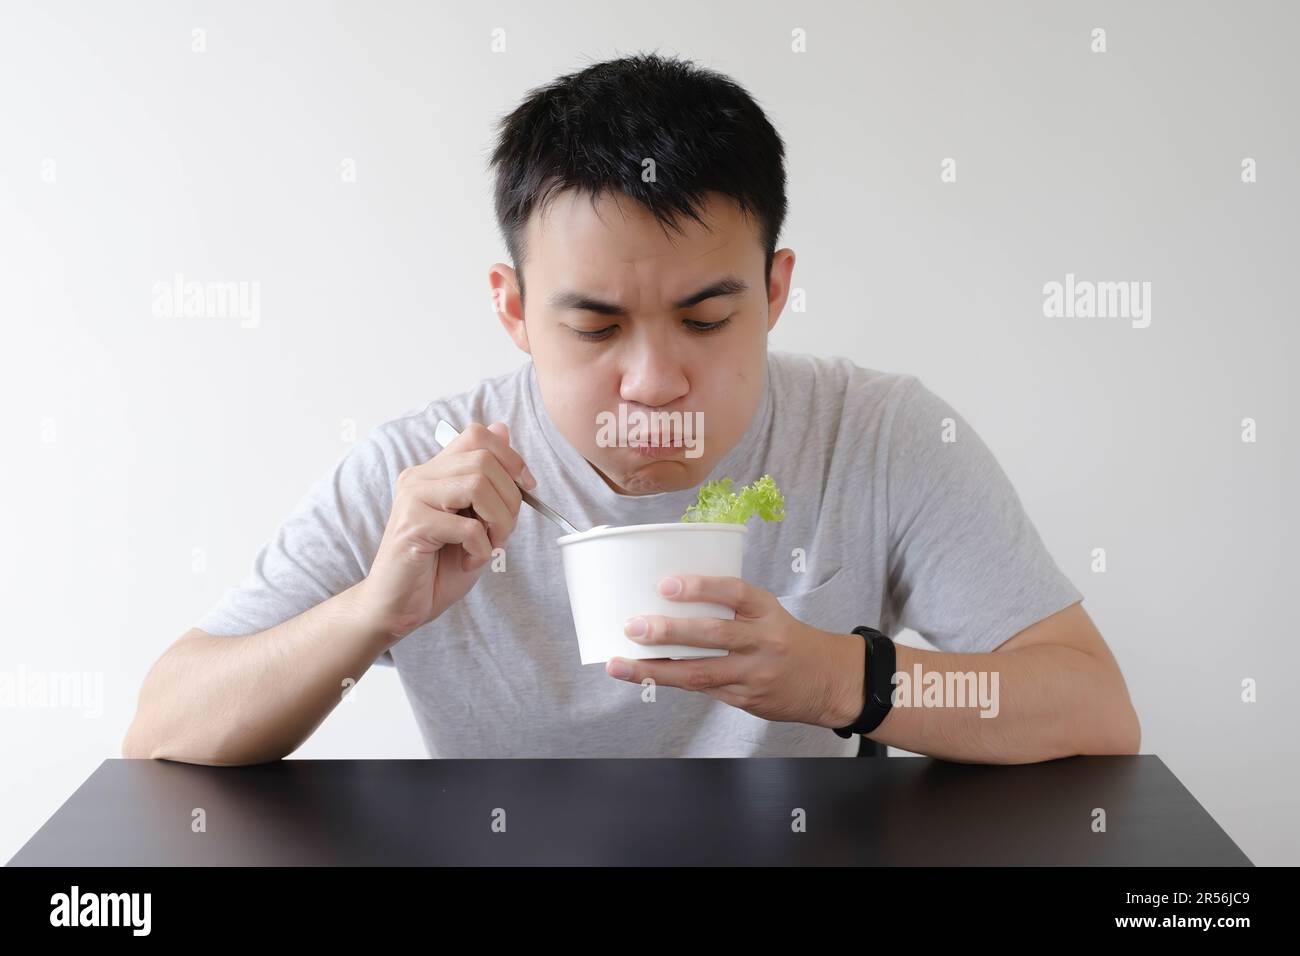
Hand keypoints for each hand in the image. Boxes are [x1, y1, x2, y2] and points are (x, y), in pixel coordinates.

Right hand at [357, 421, 536, 643]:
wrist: (399, 606)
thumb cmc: (438, 567)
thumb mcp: (475, 521)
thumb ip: (488, 481)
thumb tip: (503, 429)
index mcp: (434, 472)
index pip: (476, 435)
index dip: (510, 457)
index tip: (526, 486)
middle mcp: (419, 477)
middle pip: (483, 460)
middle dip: (510, 499)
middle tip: (502, 532)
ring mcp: (413, 498)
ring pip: (477, 486)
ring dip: (498, 523)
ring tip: (488, 546)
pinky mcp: (413, 526)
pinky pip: (467, 527)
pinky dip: (481, 549)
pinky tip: (469, 562)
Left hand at [605, 575, 864, 728]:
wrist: (828, 681)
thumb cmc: (786, 638)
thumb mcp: (767, 612)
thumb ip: (728, 606)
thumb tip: (668, 598)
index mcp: (767, 610)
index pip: (734, 592)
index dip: (700, 586)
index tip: (665, 583)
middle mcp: (763, 641)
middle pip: (712, 635)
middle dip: (668, 632)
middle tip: (632, 626)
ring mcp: (753, 674)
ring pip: (699, 673)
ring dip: (655, 669)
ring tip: (620, 664)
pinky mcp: (744, 699)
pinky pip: (702, 689)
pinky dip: (670, 682)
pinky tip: (643, 676)